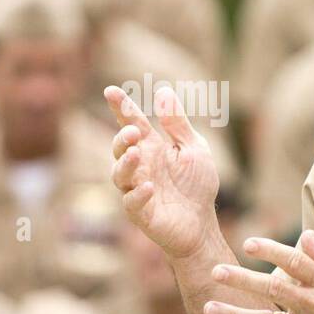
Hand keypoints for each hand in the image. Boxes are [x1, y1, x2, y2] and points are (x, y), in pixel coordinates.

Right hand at [104, 85, 219, 259]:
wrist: (202, 223)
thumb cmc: (196, 185)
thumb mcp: (192, 148)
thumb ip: (177, 123)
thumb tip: (163, 90)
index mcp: (151, 147)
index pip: (132, 122)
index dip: (121, 107)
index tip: (110, 91)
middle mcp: (140, 166)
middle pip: (120, 148)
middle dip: (122, 138)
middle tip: (133, 131)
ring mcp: (137, 189)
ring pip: (119, 175)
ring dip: (125, 164)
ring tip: (136, 153)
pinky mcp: (141, 213)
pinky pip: (132, 203)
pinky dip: (137, 195)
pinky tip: (149, 187)